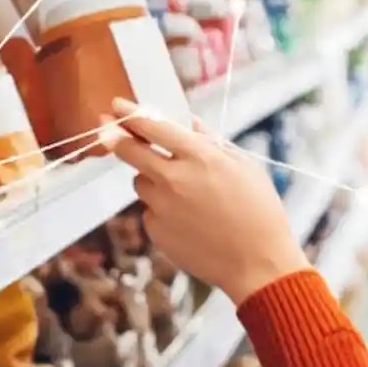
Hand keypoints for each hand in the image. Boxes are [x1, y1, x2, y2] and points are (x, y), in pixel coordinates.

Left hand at [107, 98, 309, 305]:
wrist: (257, 261)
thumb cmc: (259, 210)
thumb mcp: (244, 167)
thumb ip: (212, 142)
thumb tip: (192, 123)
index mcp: (199, 156)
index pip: (153, 127)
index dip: (130, 113)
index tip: (116, 105)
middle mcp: (174, 178)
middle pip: (130, 151)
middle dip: (117, 137)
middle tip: (108, 129)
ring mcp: (161, 206)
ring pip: (141, 182)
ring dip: (152, 178)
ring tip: (185, 192)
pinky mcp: (156, 231)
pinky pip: (150, 210)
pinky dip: (162, 208)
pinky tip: (190, 219)